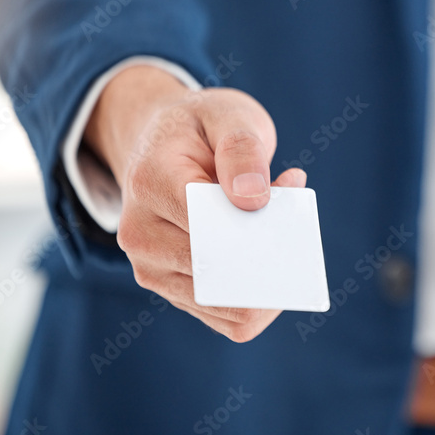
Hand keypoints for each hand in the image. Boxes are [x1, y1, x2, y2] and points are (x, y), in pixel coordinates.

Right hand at [84, 65, 304, 341]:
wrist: (162, 146)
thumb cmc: (203, 129)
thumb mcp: (228, 115)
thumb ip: (243, 149)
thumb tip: (253, 200)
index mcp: (150, 183)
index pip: (208, 225)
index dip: (256, 223)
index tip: (289, 196)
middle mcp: (140, 235)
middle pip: (220, 271)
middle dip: (269, 252)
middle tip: (294, 217)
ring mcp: (152, 270)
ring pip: (230, 304)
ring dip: (270, 274)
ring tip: (279, 226)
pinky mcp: (175, 292)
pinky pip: (233, 319)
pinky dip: (264, 293)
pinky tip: (270, 252)